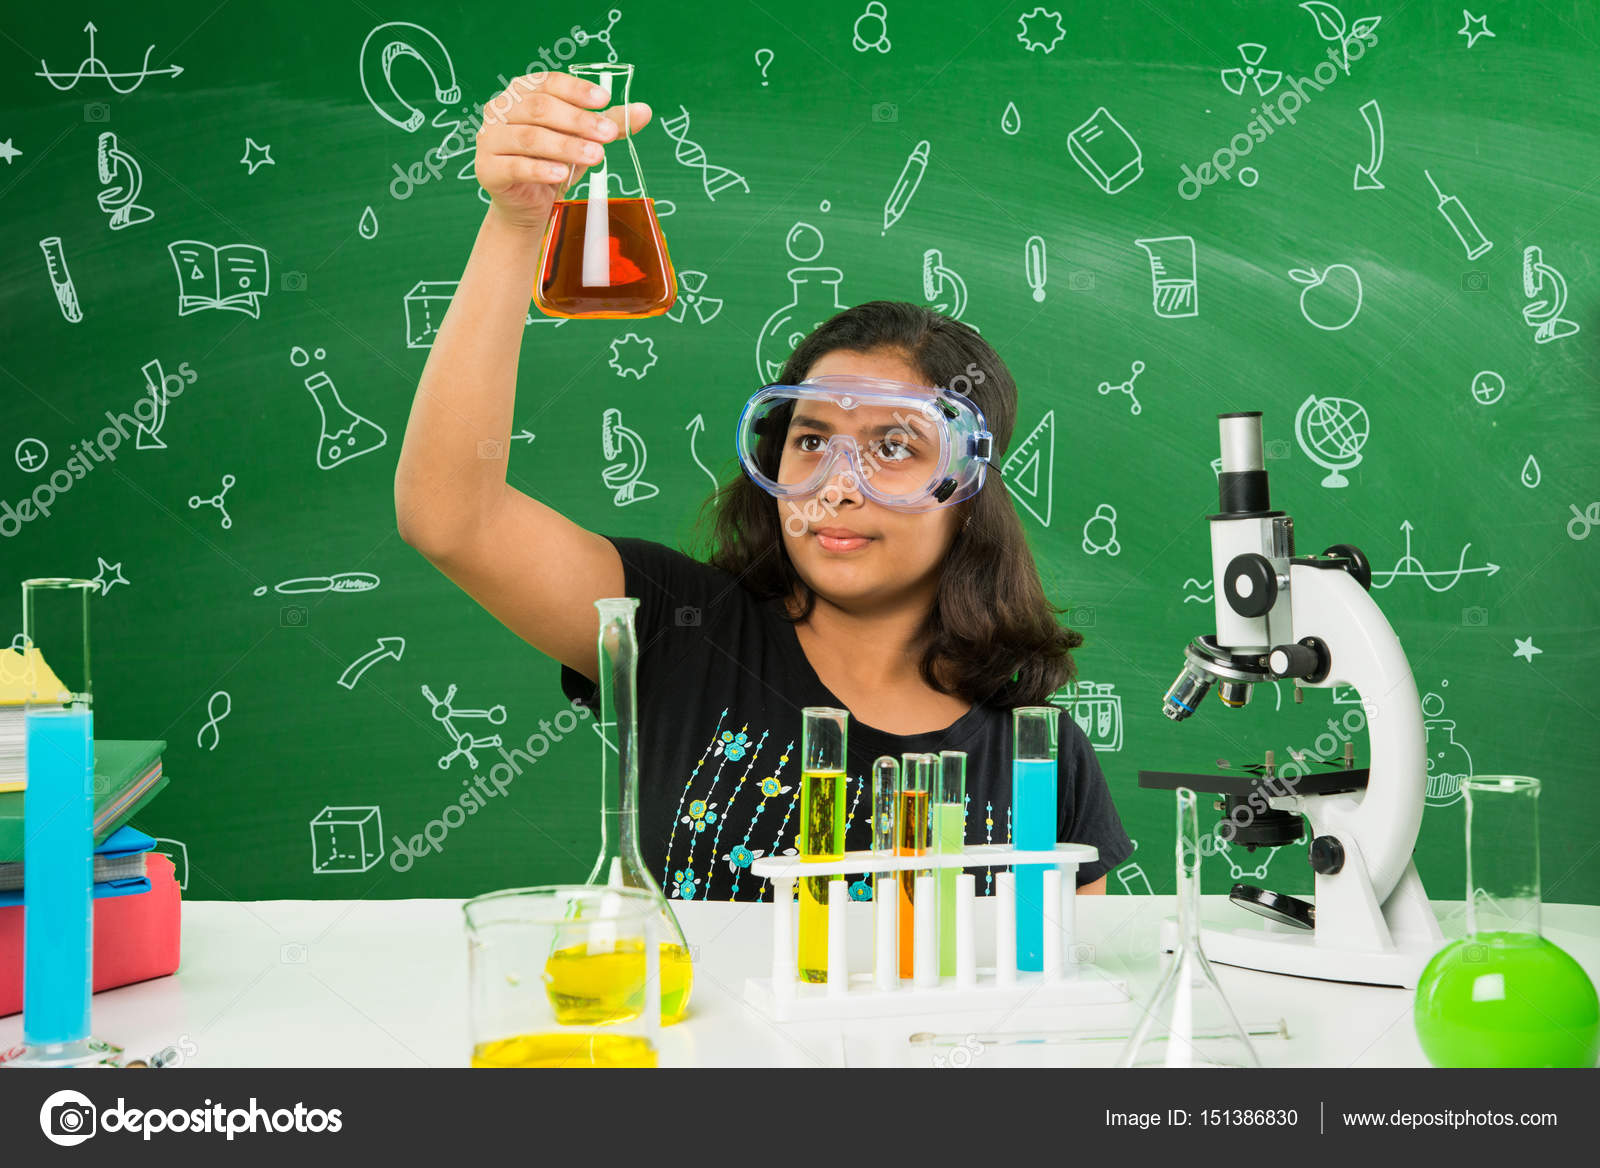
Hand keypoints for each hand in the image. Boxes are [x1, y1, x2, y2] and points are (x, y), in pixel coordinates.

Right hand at [475, 71, 653, 231]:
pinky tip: (563, 174)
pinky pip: (516, 166)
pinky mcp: (487, 168)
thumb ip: (608, 124)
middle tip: (608, 135)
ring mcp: (490, 138)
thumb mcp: (583, 140)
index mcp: (521, 92)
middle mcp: (500, 109)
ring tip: (596, 156)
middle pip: (540, 108)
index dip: (577, 90)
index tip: (606, 101)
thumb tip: (644, 111)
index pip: (548, 82)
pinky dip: (541, 169)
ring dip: (566, 146)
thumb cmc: (553, 163)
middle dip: (578, 121)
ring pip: (530, 137)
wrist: (527, 205)